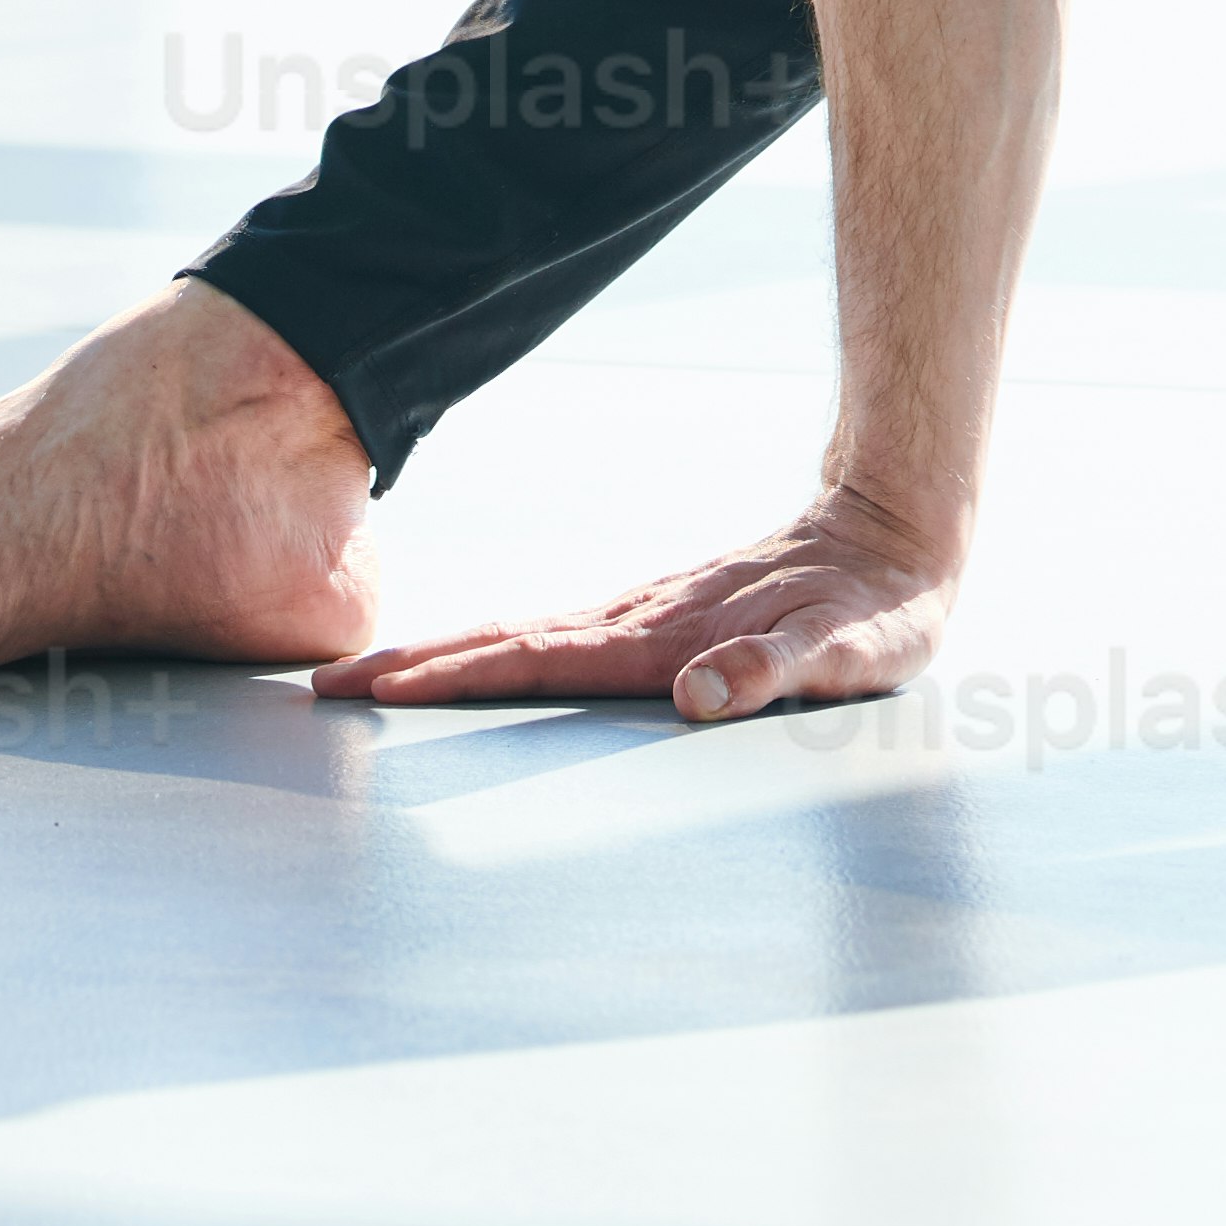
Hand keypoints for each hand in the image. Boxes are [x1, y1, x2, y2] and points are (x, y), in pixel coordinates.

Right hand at [305, 470, 965, 723]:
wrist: (899, 528)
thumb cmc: (881, 607)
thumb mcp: (849, 648)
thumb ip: (777, 666)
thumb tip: (698, 697)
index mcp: (665, 639)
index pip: (539, 658)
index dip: (459, 675)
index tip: (378, 686)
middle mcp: (642, 625)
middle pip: (511, 643)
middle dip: (420, 666)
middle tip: (327, 685)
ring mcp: (648, 619)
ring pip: (529, 636)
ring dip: (451, 657)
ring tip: (375, 676)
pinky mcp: (664, 623)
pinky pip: (564, 638)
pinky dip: (505, 650)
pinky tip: (480, 663)